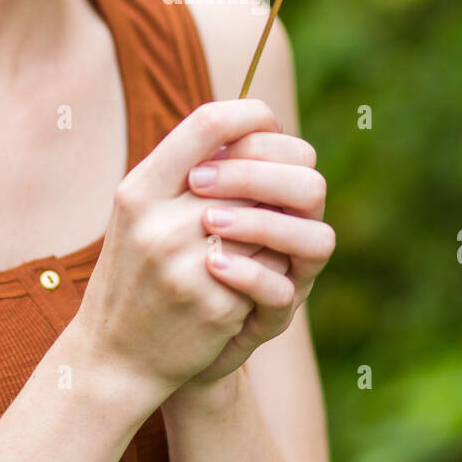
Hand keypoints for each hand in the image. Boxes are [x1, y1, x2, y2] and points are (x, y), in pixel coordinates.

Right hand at [72, 99, 295, 409]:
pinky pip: (271, 269)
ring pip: (268, 220)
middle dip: (274, 175)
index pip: (207, 124)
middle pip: (250, 172)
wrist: (115, 358)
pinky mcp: (217, 306)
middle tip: (280, 182)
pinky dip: (271, 267)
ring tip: (262, 235)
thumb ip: (180, 171)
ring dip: (274, 226)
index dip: (250, 114)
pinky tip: (256, 274)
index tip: (269, 121)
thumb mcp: (137, 213)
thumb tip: (247, 125)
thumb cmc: (133, 273)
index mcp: (138, 191)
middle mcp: (159, 225)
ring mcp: (188, 267)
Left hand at [177, 127, 335, 384]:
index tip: (199, 155)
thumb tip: (212, 119)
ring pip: (317, 240)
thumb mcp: (169, 205)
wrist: (144, 341)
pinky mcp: (272, 319)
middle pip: (311, 188)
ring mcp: (288, 278)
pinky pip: (284, 294)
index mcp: (274, 197)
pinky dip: (251, 274)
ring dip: (263, 223)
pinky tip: (212, 264)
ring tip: (209, 222)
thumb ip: (194, 161)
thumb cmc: (160, 260)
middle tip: (198, 184)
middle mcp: (292, 233)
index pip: (293, 152)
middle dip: (257, 176)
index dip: (255, 141)